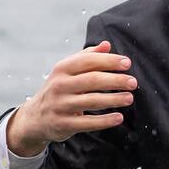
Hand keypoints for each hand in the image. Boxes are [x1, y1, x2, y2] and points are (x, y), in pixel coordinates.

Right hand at [6, 41, 135, 155]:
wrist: (36, 116)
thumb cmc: (59, 89)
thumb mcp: (67, 71)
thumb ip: (87, 57)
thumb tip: (107, 44)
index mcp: (62, 69)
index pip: (88, 61)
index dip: (108, 61)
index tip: (127, 63)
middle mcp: (60, 85)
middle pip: (92, 80)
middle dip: (115, 80)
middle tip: (133, 82)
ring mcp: (60, 105)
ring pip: (91, 101)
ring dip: (113, 99)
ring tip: (129, 98)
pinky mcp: (63, 123)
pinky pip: (87, 122)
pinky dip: (104, 121)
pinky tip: (119, 117)